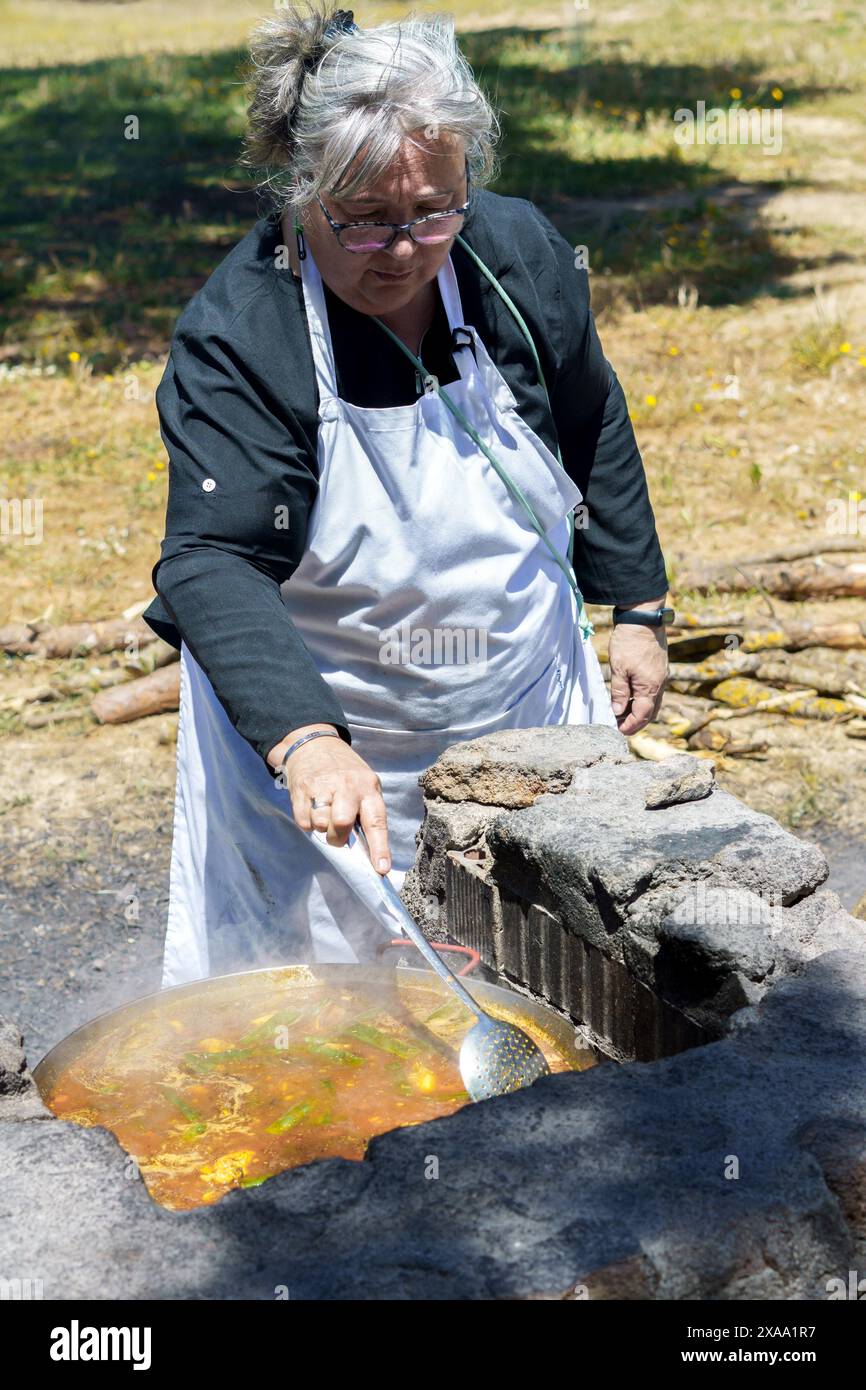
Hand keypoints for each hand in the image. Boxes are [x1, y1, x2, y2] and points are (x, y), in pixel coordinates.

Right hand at [267, 725, 391, 871]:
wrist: (315, 744)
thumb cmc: (345, 773)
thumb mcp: (363, 784)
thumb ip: (365, 812)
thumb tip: (365, 850)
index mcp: (369, 788)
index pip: (376, 822)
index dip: (379, 848)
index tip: (381, 869)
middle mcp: (348, 786)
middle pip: (341, 823)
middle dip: (338, 836)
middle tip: (337, 834)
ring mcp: (323, 786)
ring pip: (320, 823)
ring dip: (321, 827)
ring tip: (323, 813)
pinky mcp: (302, 788)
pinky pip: (303, 821)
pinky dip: (307, 822)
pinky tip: (311, 808)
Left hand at [607, 609, 668, 735]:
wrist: (643, 617)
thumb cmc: (629, 641)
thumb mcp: (619, 668)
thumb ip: (620, 692)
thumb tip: (618, 712)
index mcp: (651, 686)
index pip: (642, 715)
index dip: (631, 726)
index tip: (619, 731)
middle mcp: (660, 683)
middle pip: (651, 712)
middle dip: (637, 722)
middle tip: (621, 726)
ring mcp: (662, 675)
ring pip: (654, 701)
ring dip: (640, 710)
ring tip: (624, 713)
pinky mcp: (660, 668)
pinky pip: (654, 691)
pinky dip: (644, 699)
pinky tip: (631, 696)